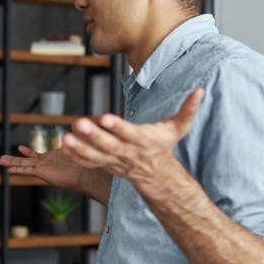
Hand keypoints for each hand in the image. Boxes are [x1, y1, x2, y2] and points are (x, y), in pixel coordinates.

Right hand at [0, 145, 82, 189]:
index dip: (28, 152)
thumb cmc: (84, 162)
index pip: (37, 156)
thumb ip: (75, 137)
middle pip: (26, 161)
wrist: (87, 174)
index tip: (20, 148)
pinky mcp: (42, 172)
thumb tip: (80, 125)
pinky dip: (17, 169)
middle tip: (2, 159)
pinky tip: (9, 169)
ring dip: (12, 163)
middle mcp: (46, 164)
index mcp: (52, 158)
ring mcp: (43, 168)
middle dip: (14, 160)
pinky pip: (27, 170)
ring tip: (1, 161)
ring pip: (24, 164)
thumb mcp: (77, 144)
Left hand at [62, 88, 203, 185]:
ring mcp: (112, 159)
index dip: (117, 126)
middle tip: (79, 123)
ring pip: (94, 155)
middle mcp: (124, 151)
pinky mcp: (103, 164)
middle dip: (93, 134)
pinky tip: (63, 146)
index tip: (105, 118)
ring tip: (65, 137)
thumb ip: (188, 109)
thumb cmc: (163, 145)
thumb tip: (200, 90)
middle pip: (107, 144)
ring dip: (78, 147)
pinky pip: (87, 162)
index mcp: (141, 139)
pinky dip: (75, 156)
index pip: (128, 132)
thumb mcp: (178, 128)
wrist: (154, 173)